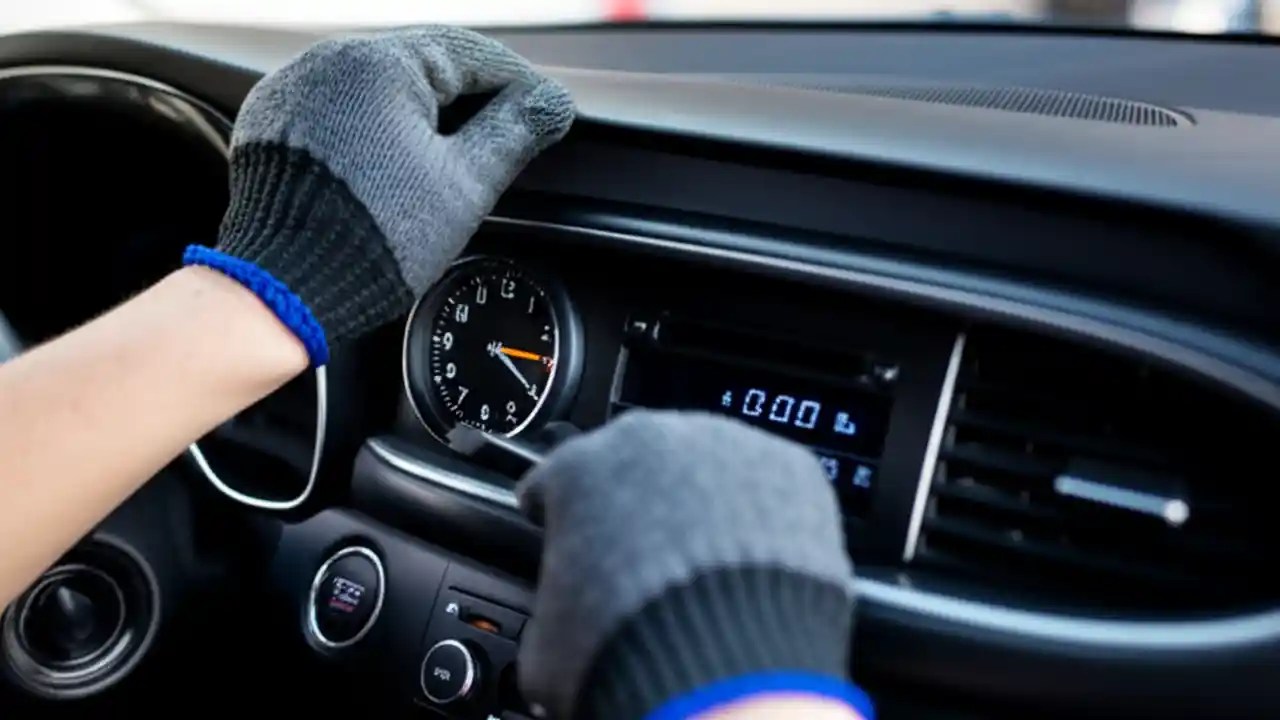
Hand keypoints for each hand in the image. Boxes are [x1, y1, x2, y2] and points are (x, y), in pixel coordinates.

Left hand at [211, 27, 574, 351]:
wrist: (283, 288)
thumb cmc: (373, 240)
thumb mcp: (464, 185)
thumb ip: (514, 134)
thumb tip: (551, 104)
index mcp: (379, 63)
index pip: (471, 54)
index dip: (518, 83)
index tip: (545, 108)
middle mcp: (329, 61)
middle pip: (423, 66)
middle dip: (468, 99)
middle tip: (508, 132)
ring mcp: (295, 91)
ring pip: (380, 88)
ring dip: (421, 114)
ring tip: (454, 156)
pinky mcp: (275, 123)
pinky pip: (340, 110)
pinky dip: (375, 129)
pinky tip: (396, 164)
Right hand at [516, 410, 860, 719]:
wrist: (726, 672)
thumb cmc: (626, 655)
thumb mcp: (550, 644)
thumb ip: (550, 606)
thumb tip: (558, 628)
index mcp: (578, 469)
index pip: (557, 479)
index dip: (560, 515)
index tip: (571, 540)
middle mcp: (651, 440)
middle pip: (638, 464)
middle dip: (639, 506)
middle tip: (651, 564)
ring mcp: (727, 445)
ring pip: (708, 466)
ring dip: (706, 505)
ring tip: (715, 568)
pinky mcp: (790, 465)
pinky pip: (769, 484)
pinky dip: (765, 516)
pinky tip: (762, 562)